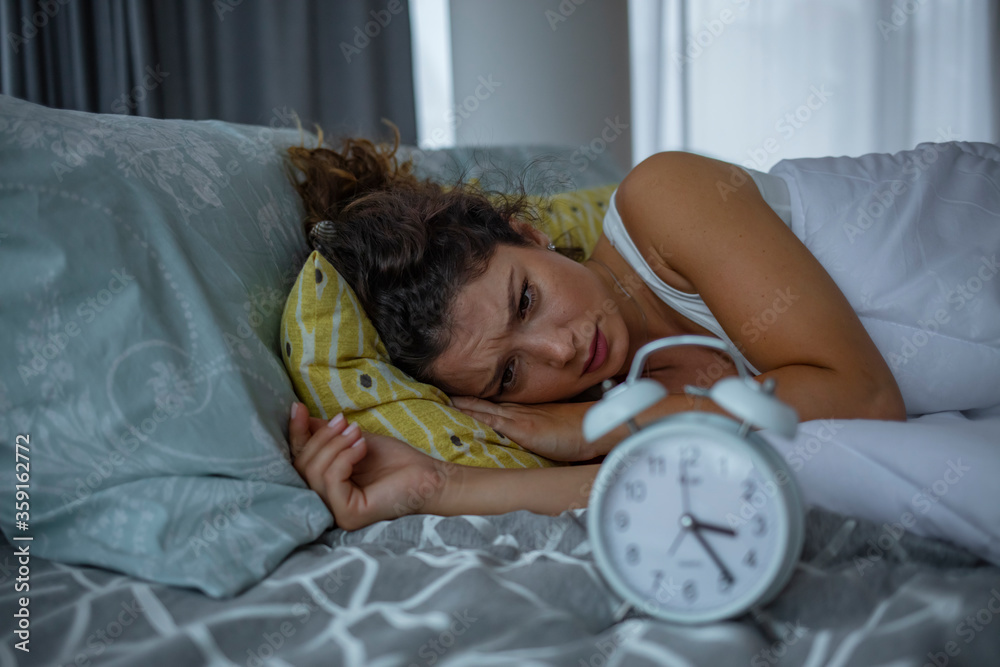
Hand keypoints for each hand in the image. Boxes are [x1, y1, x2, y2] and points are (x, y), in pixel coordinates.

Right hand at [288, 402, 459, 530]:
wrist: (428, 477)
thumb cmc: (396, 462)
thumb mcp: (356, 441)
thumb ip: (329, 435)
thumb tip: (302, 417)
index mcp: (326, 488)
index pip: (300, 462)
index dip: (296, 433)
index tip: (298, 407)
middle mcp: (326, 505)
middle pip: (302, 467)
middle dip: (321, 438)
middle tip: (343, 421)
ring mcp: (336, 513)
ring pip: (315, 472)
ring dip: (335, 444)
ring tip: (356, 432)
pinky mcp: (348, 514)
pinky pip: (332, 480)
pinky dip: (344, 457)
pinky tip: (362, 446)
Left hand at [449, 396, 592, 461]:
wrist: (595, 430)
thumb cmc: (577, 432)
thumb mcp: (548, 432)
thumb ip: (531, 435)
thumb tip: (521, 442)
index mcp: (520, 413)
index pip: (487, 404)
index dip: (466, 401)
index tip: (445, 398)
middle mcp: (516, 412)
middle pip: (479, 403)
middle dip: (456, 400)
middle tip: (430, 394)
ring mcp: (518, 418)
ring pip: (482, 408)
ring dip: (460, 405)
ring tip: (436, 400)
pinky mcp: (524, 429)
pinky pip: (493, 421)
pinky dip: (474, 416)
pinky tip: (458, 414)